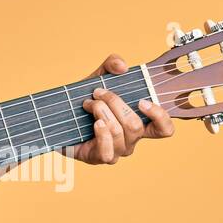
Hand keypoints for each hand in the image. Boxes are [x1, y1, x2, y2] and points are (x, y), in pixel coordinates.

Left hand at [58, 53, 174, 163]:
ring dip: (101, 111)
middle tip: (97, 92)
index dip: (160, 117)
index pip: (164, 129)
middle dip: (114, 103)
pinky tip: (94, 123)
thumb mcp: (97, 77)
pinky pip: (108, 150)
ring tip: (87, 104)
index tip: (141, 101)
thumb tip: (122, 66)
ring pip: (118, 132)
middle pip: (135, 125)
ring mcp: (116, 151)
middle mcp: (131, 140)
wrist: (58, 117)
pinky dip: (101, 133)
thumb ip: (111, 65)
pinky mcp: (99, 157)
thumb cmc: (84, 99)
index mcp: (138, 123)